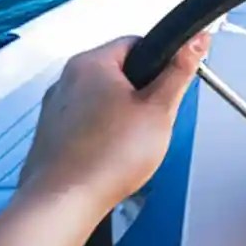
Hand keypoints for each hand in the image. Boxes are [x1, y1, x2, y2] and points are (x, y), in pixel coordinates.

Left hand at [17, 32, 209, 215]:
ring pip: (100, 100)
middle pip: (118, 73)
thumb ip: (179, 71)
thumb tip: (195, 42)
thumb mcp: (159, 110)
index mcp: (91, 63)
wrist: (63, 202)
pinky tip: (109, 155)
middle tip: (150, 120)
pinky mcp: (50, 133)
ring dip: (118, 116)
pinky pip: (83, 124)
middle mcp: (67, 79)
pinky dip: (99, 135)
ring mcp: (55, 107)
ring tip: (128, 143)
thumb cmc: (105, 158)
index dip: (160, 64)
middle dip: (140, 95)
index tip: (168, 84)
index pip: (136, 42)